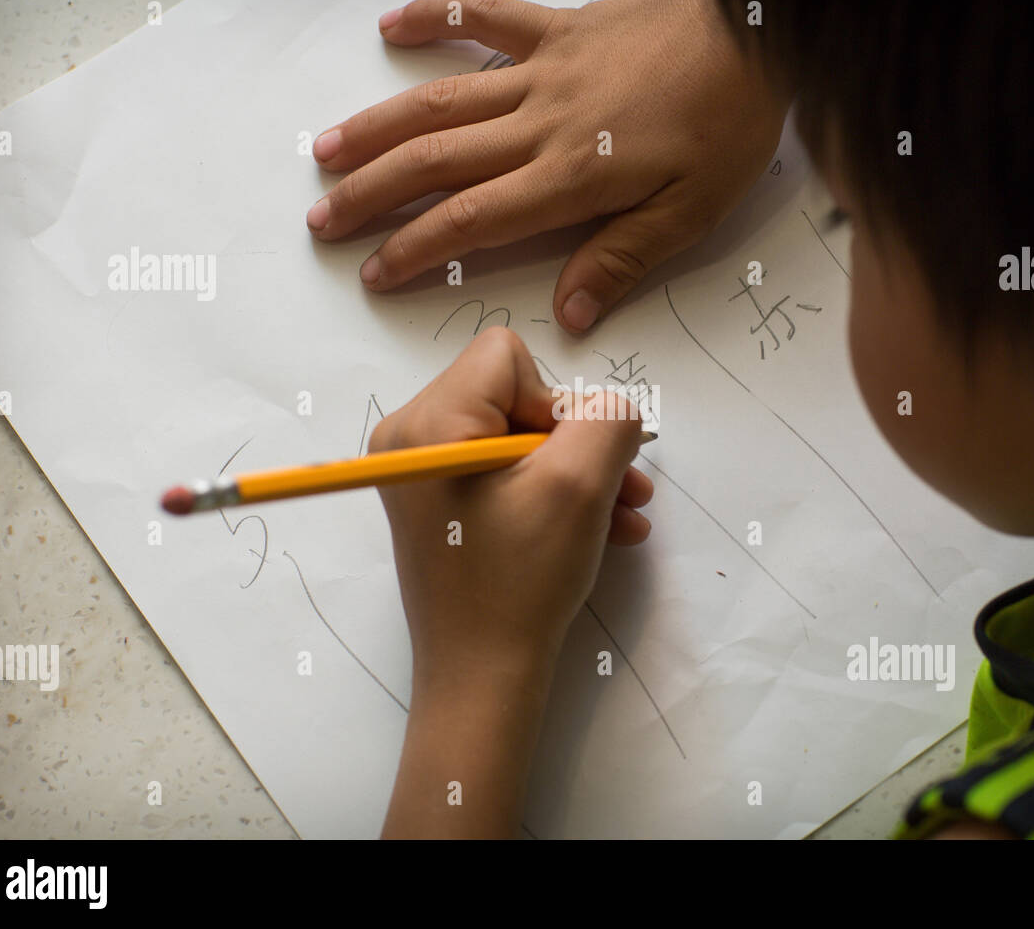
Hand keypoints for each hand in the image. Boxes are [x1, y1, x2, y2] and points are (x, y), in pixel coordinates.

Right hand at [307, 0, 788, 332]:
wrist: (756, 31)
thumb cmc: (729, 123)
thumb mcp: (690, 213)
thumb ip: (621, 260)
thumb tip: (569, 314)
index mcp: (571, 177)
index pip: (473, 222)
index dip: (416, 250)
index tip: (374, 272)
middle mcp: (542, 123)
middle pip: (437, 163)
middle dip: (372, 195)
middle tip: (323, 220)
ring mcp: (544, 70)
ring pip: (441, 100)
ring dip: (378, 127)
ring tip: (326, 149)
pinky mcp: (558, 29)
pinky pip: (485, 17)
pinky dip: (436, 18)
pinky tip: (391, 28)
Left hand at [371, 326, 651, 674]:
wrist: (482, 676)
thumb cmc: (519, 582)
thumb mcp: (579, 486)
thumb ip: (607, 420)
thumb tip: (611, 407)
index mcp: (427, 423)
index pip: (507, 357)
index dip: (555, 403)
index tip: (569, 466)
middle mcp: (411, 437)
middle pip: (515, 396)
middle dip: (576, 444)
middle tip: (621, 491)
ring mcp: (422, 473)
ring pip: (519, 437)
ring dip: (577, 472)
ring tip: (621, 515)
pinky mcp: (439, 503)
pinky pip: (505, 471)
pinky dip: (553, 494)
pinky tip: (598, 529)